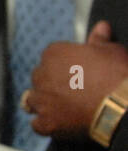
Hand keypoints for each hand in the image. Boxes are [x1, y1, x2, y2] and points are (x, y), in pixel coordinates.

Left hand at [28, 21, 127, 140]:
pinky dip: (45, 124)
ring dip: (44, 103)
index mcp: (53, 54)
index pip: (51, 57)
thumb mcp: (111, 50)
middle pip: (40, 78)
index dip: (64, 66)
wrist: (122, 102)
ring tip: (63, 107)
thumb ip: (99, 39)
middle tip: (72, 91)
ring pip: (32, 100)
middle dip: (51, 84)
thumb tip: (101, 26)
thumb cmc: (117, 72)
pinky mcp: (45, 122)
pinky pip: (37, 124)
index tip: (77, 73)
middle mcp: (41, 75)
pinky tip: (59, 124)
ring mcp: (41, 100)